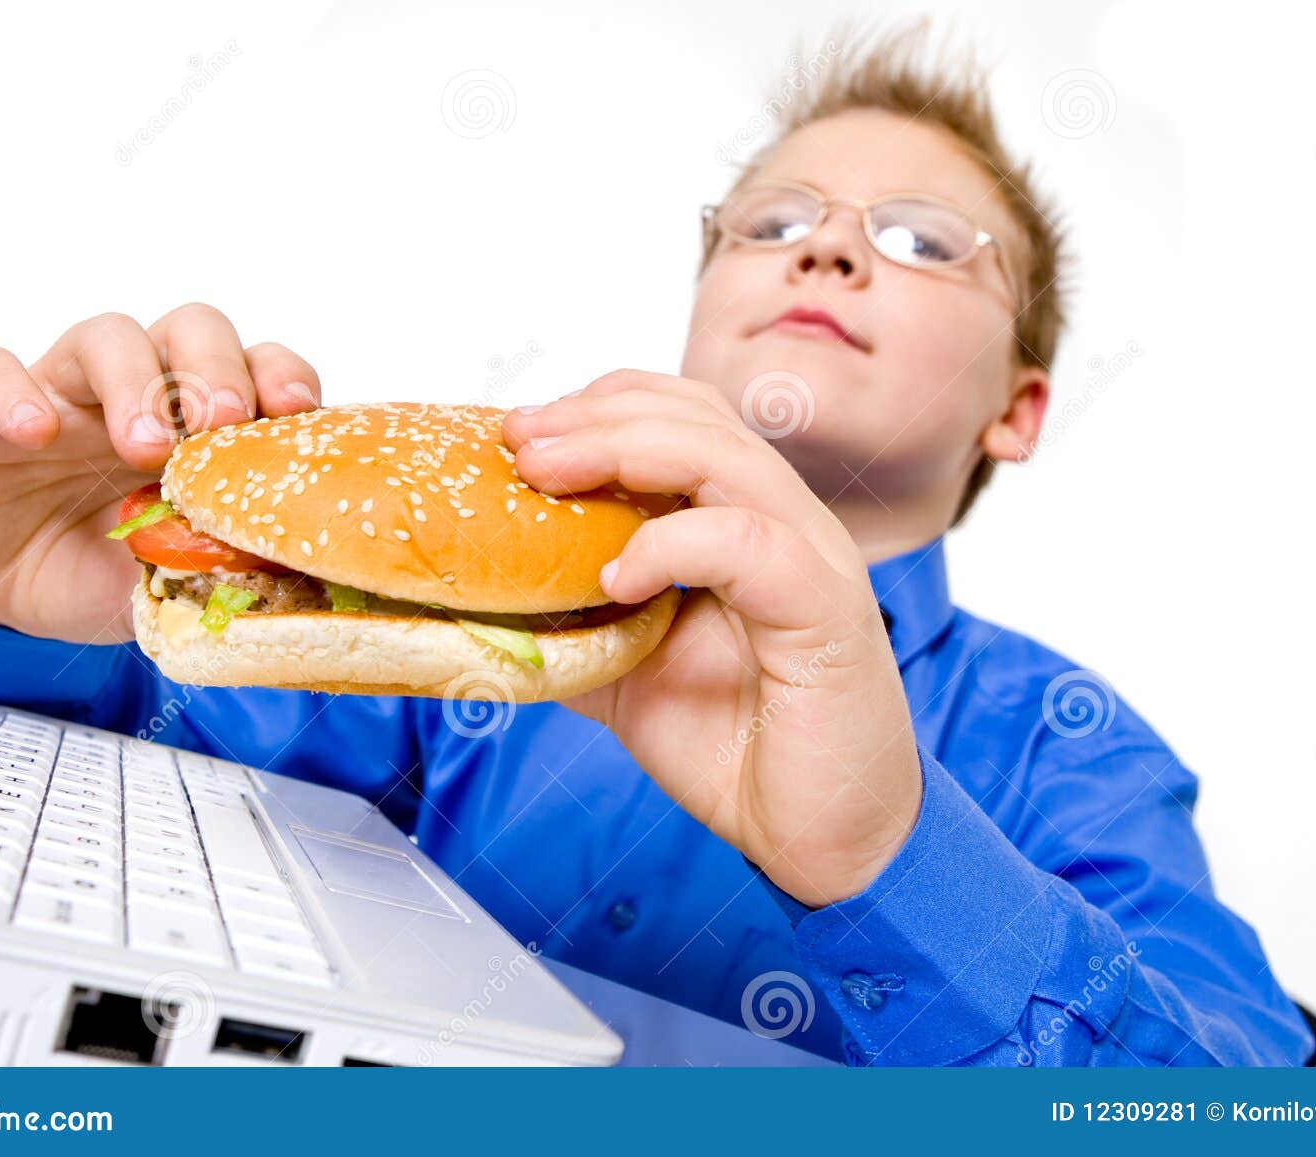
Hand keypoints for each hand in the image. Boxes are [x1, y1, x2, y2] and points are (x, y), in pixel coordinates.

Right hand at [0, 305, 321, 642]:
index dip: (281, 377)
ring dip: (135, 382)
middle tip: (223, 422)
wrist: (1, 601)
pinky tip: (34, 434)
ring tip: (145, 448)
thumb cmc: (102, 574)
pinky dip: (11, 392)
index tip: (297, 411)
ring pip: (105, 336)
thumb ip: (224, 567)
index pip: (256, 369)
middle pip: (192, 330)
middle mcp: (140, 392)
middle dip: (217, 368)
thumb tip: (288, 571)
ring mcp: (61, 392)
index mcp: (200, 425)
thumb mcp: (173, 581)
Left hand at [503, 370, 922, 906]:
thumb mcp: (630, 675)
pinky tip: (616, 575)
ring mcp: (813, 560)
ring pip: (724, 457)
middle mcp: (786, 524)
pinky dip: (673, 544)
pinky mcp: (825, 611)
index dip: (599, 408)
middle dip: (594, 415)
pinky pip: (749, 544)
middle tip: (517, 440)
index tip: (518, 433)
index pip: (683, 418)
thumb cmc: (742, 751)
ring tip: (545, 474)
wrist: (823, 839)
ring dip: (622, 450)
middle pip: (696, 418)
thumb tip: (489, 606)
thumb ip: (576, 627)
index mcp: (747, 523)